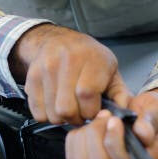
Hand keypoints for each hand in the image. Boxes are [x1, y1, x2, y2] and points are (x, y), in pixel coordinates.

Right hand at [10, 24, 130, 124]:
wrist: (59, 40)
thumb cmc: (89, 58)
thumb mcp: (111, 71)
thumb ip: (121, 95)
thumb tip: (126, 117)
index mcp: (92, 59)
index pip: (86, 95)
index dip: (90, 111)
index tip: (93, 112)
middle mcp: (66, 60)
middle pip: (66, 107)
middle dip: (75, 118)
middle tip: (80, 113)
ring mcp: (46, 67)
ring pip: (51, 112)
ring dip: (61, 118)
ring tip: (68, 107)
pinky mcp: (32, 76)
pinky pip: (37, 110)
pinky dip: (46, 114)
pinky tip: (55, 104)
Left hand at [65, 88, 157, 158]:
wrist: (149, 112)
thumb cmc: (156, 113)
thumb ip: (151, 121)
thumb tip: (142, 133)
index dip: (114, 142)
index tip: (115, 119)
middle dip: (97, 135)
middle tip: (105, 115)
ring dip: (85, 138)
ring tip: (96, 121)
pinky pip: (73, 158)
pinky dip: (75, 140)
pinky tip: (86, 128)